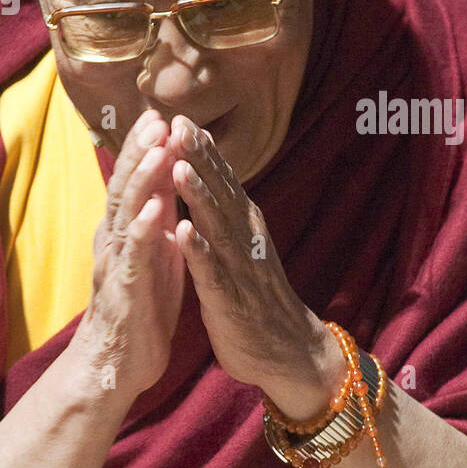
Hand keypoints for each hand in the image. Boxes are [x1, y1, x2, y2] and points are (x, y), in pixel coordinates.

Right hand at [74, 109, 185, 397]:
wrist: (118, 363)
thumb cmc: (140, 305)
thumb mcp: (156, 251)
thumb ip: (158, 217)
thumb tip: (169, 178)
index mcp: (128, 229)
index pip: (135, 180)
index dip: (145, 147)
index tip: (161, 114)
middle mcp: (117, 239)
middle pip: (125, 186)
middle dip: (140, 151)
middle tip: (155, 116)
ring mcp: (118, 263)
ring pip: (127, 213)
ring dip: (142, 180)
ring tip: (157, 149)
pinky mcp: (125, 290)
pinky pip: (134, 256)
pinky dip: (144, 231)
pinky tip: (155, 210)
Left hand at [168, 115, 342, 417]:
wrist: (288, 351)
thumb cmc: (257, 298)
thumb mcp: (242, 247)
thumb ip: (226, 214)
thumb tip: (208, 176)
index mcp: (244, 226)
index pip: (222, 179)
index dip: (201, 148)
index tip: (179, 115)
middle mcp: (244, 239)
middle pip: (220, 191)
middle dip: (198, 157)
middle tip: (178, 123)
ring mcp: (239, 268)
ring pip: (216, 225)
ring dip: (198, 195)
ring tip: (178, 165)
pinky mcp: (230, 300)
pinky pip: (212, 271)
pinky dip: (198, 250)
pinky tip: (183, 230)